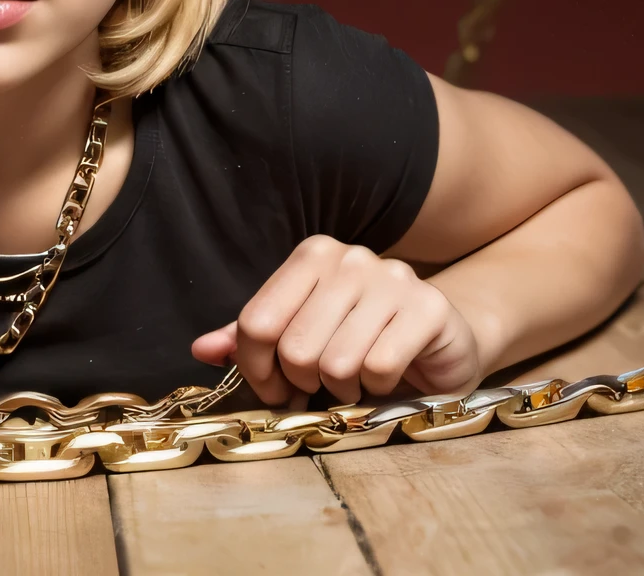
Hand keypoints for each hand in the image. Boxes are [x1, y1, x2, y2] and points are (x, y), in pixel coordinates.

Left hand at [190, 235, 485, 405]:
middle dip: (302, 382)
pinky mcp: (429, 308)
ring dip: (342, 388)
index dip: (257, 369)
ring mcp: (393, 278)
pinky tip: (385, 377)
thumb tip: (201, 349)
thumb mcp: (300, 335)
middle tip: (320, 385)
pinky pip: (379, 367)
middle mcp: (351, 258)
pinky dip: (377, 387)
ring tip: (355, 379)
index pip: (256, 322)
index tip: (273, 387)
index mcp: (312, 255)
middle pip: (294, 347)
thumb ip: (250, 341)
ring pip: (335, 361)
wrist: (441, 342)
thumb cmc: (362, 340)